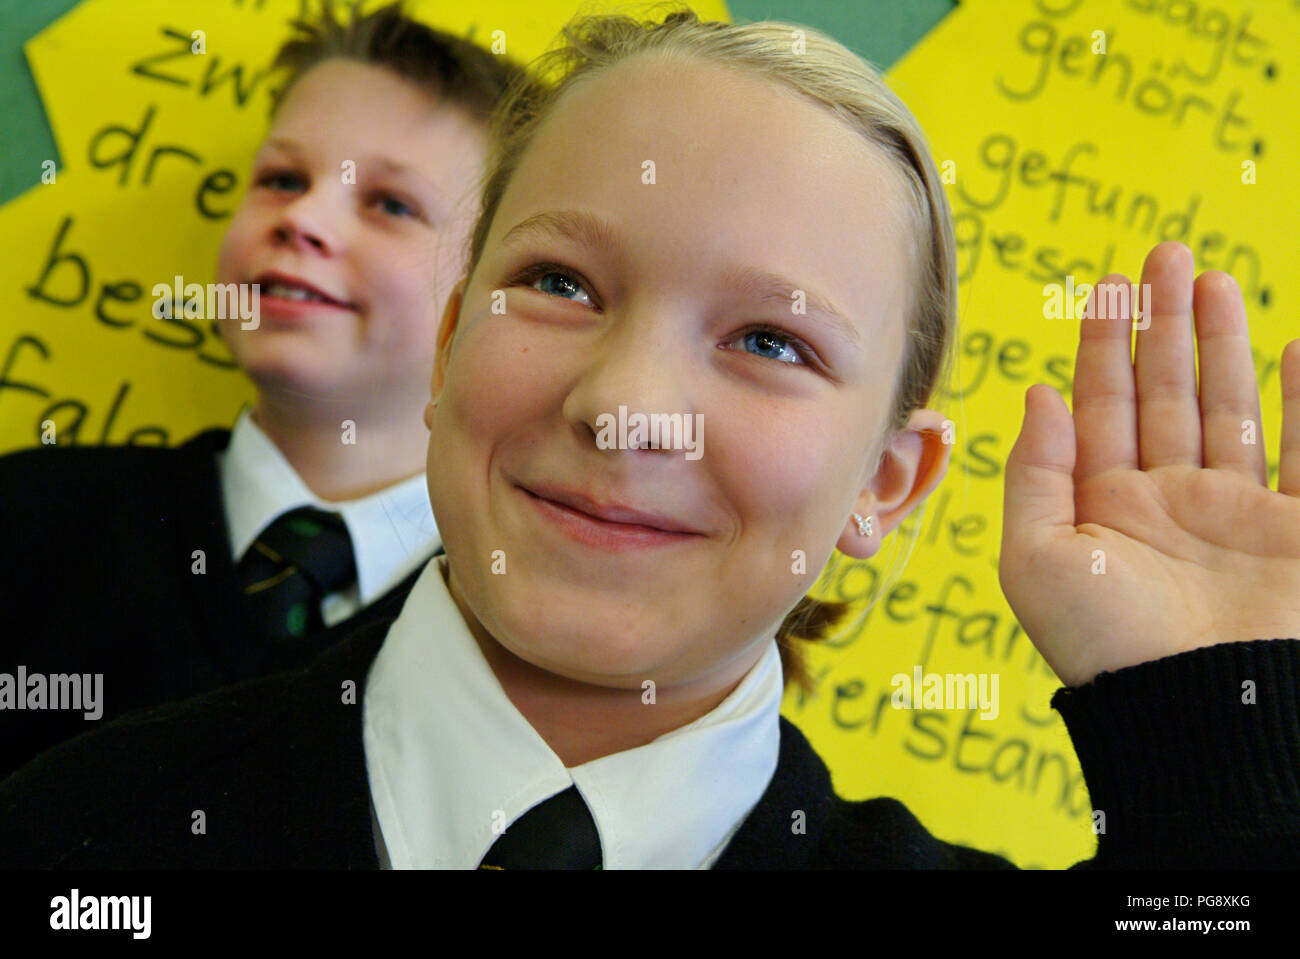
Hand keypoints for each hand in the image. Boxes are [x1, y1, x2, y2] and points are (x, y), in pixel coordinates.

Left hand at [998, 241, 1299, 686]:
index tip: (1106, 284)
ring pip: (1230, 406)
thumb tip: (1036, 395)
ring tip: (1212, 278)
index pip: (1103, 405)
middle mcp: (1170, 501)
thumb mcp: (1038, 560)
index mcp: (1105, 506)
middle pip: (1166, 391)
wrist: (1200, 712)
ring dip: (1223, 342)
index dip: (1104, 343)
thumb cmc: (1109, 645)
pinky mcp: (1296, 530)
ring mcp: (1237, 512)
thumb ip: (1034, 475)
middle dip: (1163, 323)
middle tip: (1164, 253)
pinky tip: (1299, 341)